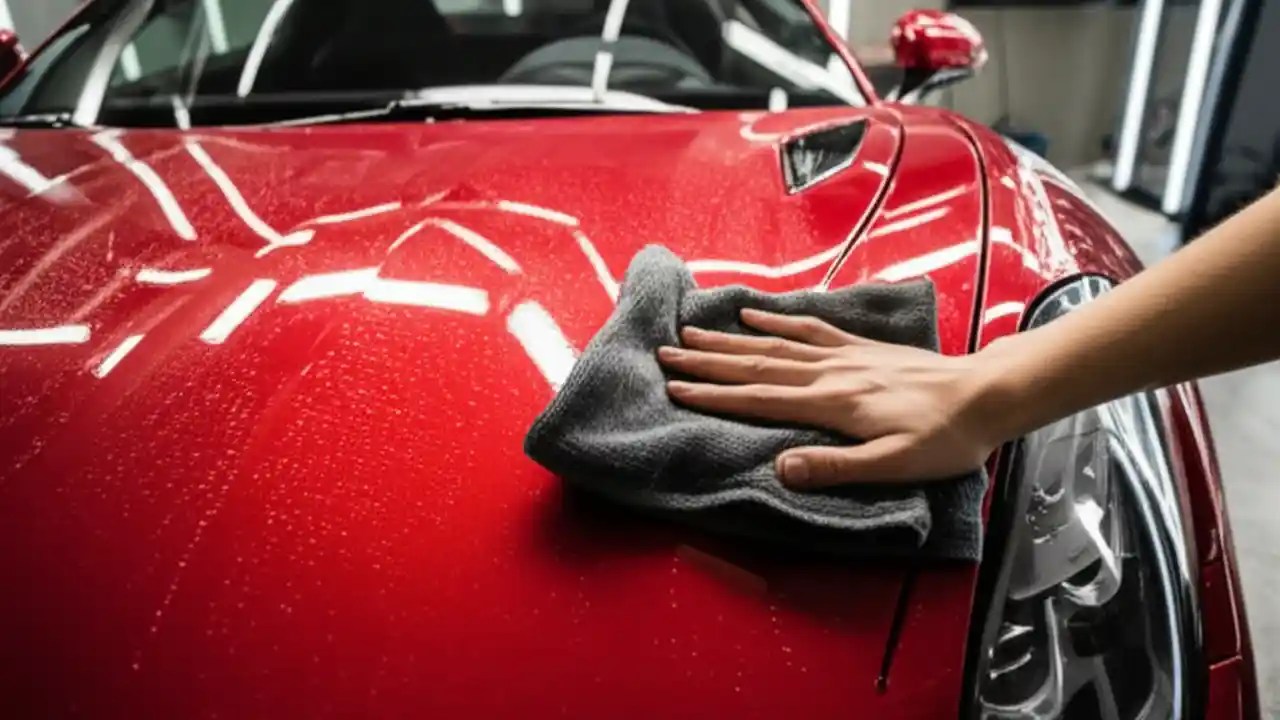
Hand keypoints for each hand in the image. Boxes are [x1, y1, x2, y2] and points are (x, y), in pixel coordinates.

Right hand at [657, 308, 1007, 487]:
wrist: (986, 395)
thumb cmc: (943, 439)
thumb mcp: (894, 465)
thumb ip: (837, 466)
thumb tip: (781, 467)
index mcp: (830, 404)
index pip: (759, 400)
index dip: (715, 396)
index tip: (676, 390)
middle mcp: (828, 373)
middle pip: (756, 365)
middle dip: (708, 362)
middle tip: (665, 353)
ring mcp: (843, 356)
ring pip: (774, 344)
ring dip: (730, 340)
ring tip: (693, 332)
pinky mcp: (860, 347)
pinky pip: (809, 328)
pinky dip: (777, 320)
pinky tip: (754, 314)